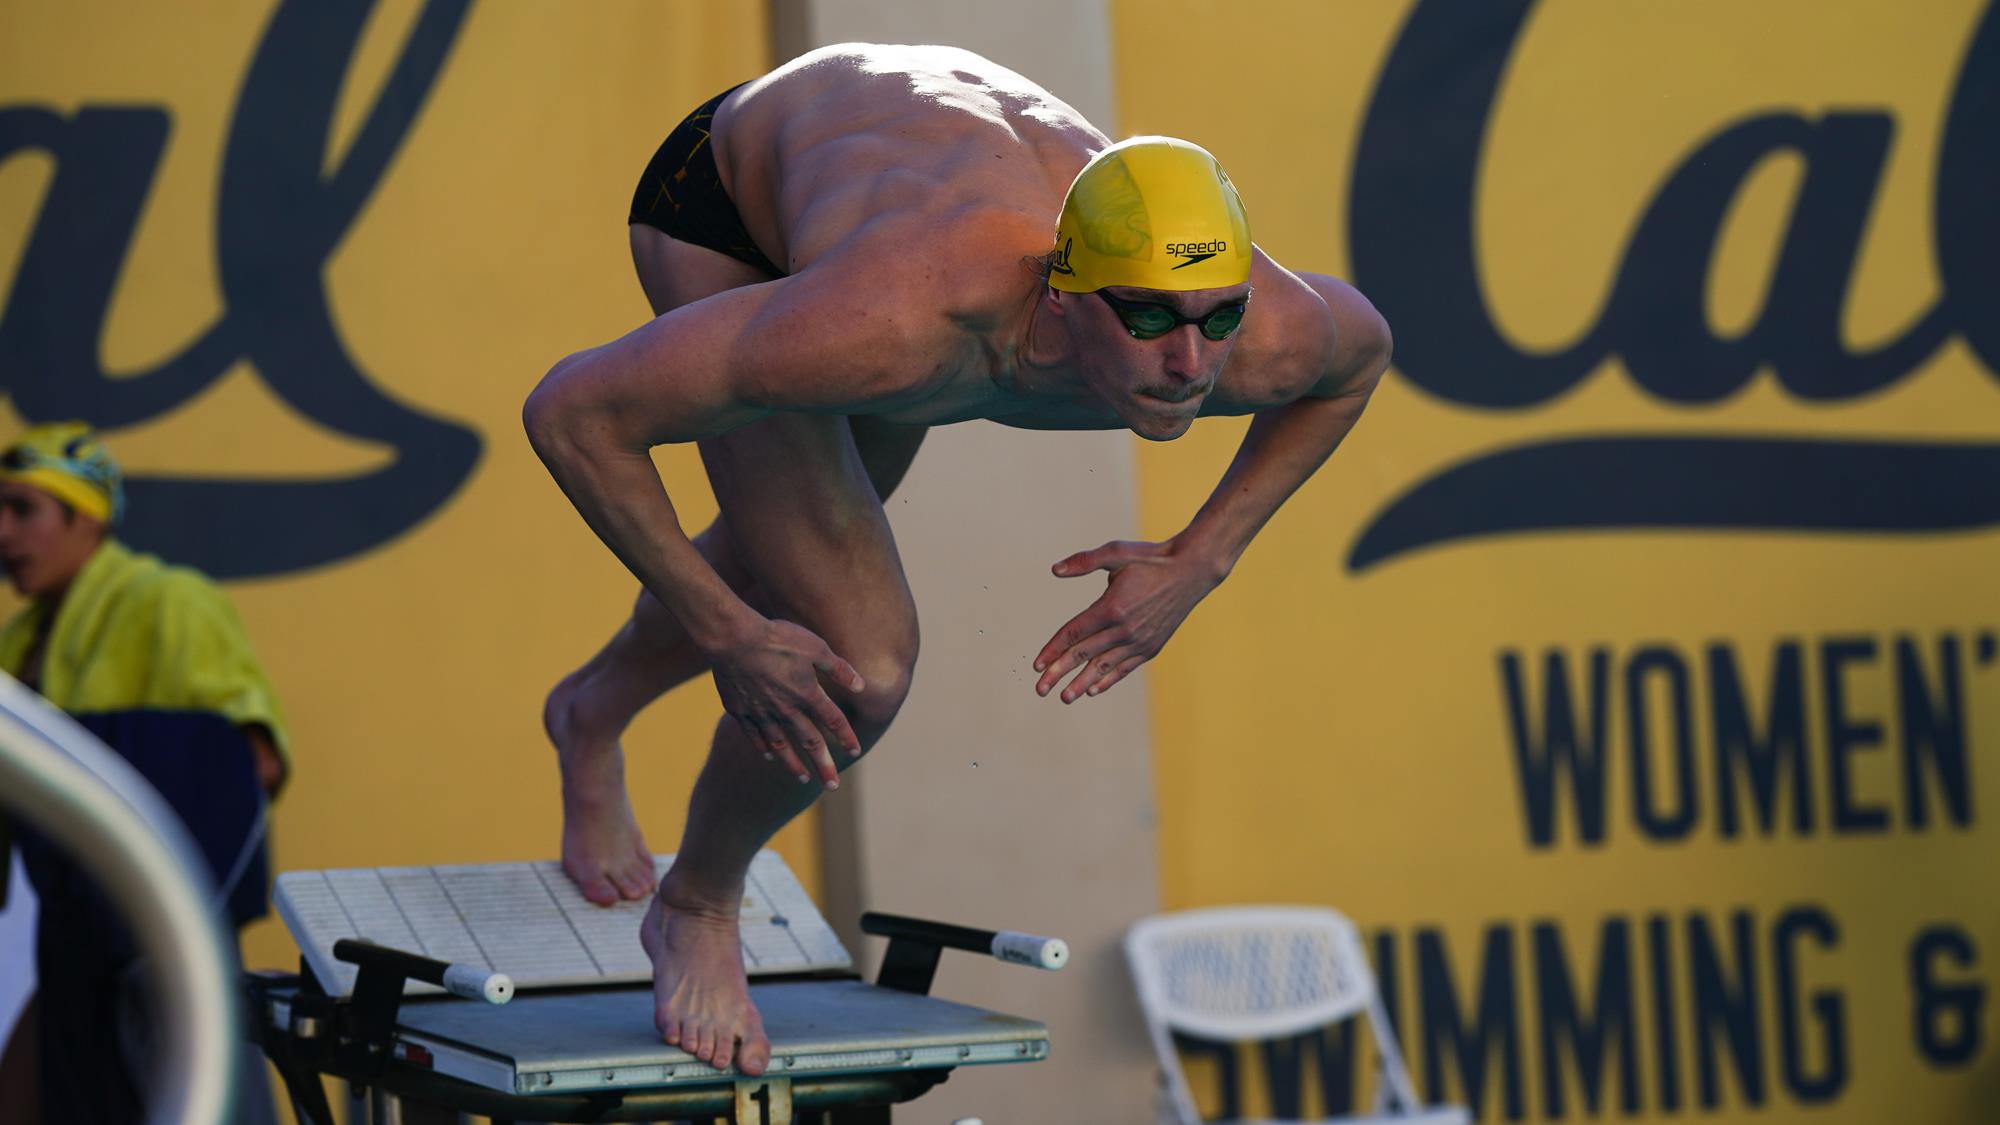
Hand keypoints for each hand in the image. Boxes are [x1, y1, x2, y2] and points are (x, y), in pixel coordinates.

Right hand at [708, 617, 864, 787]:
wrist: (732, 639)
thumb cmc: (777, 638)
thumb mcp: (815, 647)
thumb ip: (838, 669)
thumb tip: (861, 686)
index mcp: (806, 694)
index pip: (833, 721)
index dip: (846, 737)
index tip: (855, 751)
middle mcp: (786, 710)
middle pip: (809, 743)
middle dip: (823, 766)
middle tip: (832, 785)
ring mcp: (761, 713)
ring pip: (781, 745)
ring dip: (793, 763)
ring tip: (803, 778)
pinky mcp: (739, 710)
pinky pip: (754, 736)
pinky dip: (763, 748)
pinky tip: (769, 756)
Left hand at [1033, 539, 1221, 702]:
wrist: (1191, 571)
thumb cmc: (1151, 559)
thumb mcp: (1116, 552)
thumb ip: (1084, 562)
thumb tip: (1055, 570)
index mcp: (1111, 606)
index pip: (1074, 633)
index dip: (1053, 650)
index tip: (1037, 665)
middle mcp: (1124, 629)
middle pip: (1083, 654)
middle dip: (1058, 673)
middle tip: (1040, 689)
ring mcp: (1139, 641)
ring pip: (1103, 666)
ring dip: (1081, 683)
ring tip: (1064, 698)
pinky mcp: (1151, 647)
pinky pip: (1125, 668)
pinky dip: (1108, 679)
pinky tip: (1093, 690)